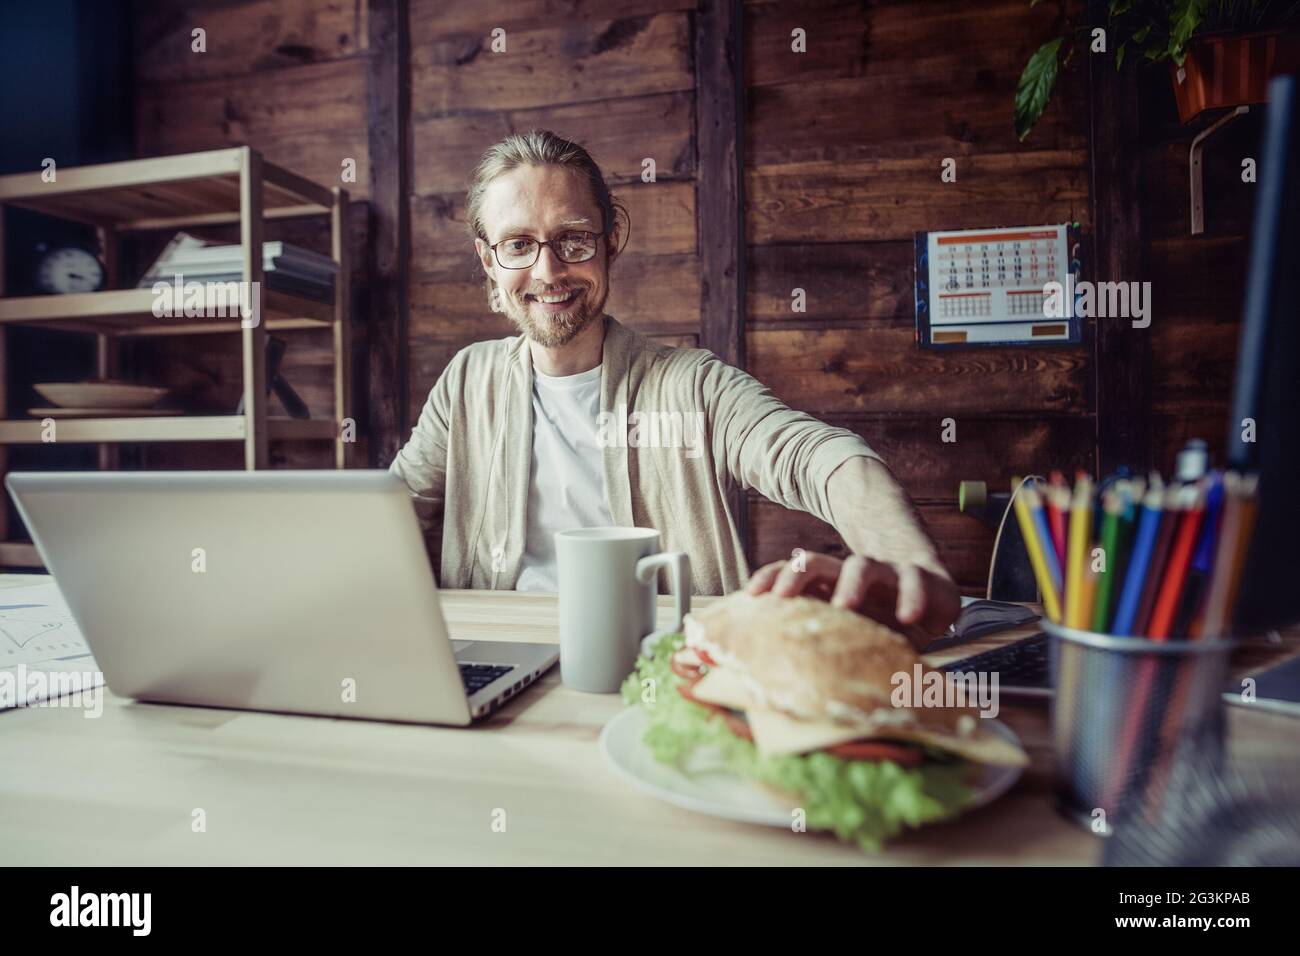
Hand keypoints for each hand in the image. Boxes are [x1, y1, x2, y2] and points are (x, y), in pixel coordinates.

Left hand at [745, 551, 960, 649]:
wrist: (931, 601)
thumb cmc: (880, 626)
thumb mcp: (848, 638)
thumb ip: (819, 649)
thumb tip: (774, 683)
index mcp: (828, 586)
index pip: (792, 573)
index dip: (771, 578)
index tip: (751, 595)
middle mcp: (849, 574)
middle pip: (815, 562)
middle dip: (795, 575)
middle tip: (782, 596)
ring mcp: (883, 572)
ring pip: (861, 565)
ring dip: (851, 583)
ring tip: (845, 605)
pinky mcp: (919, 575)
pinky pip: (912, 579)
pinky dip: (910, 596)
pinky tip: (908, 616)